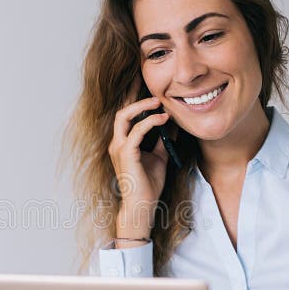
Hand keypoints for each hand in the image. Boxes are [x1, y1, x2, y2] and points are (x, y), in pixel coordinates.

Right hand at [107, 76, 170, 241]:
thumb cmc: (148, 185)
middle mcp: (117, 143)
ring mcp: (119, 147)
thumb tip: (171, 124)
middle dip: (134, 95)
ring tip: (159, 101)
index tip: (143, 84)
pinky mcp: (126, 153)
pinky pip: (137, 131)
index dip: (133, 99)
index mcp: (123, 143)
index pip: (125, 116)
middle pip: (121, 111)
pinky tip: (164, 119)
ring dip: (142, 106)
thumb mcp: (159, 157)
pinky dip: (150, 122)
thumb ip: (161, 141)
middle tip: (151, 85)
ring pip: (124, 116)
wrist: (142, 205)